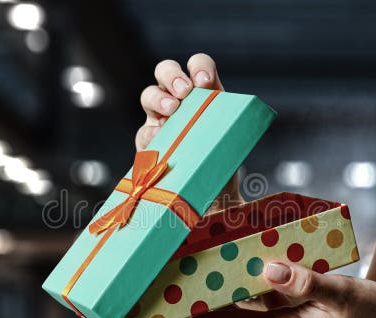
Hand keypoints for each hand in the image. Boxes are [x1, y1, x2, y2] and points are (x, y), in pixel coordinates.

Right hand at [134, 53, 240, 211]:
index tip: (204, 82)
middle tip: (183, 92)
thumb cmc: (224, 160)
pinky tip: (158, 138)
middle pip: (165, 71)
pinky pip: (144, 133)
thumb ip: (227, 128)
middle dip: (172, 76)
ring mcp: (160, 118)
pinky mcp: (149, 143)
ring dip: (159, 99)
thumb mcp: (231, 140)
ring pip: (149, 95)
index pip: (198, 65)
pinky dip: (150, 133)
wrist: (214, 194)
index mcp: (204, 92)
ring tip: (172, 112)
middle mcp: (179, 99)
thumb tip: (226, 127)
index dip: (199, 66)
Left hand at [171, 260, 375, 317]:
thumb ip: (307, 282)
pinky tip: (236, 256)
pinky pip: (263, 293)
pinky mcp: (293, 308)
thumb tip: (269, 268)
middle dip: (198, 301)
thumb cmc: (373, 316)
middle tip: (168, 282)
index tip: (167, 313)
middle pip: (227, 315)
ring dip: (219, 285)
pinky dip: (247, 275)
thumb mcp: (344, 296)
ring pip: (243, 303)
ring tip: (190, 265)